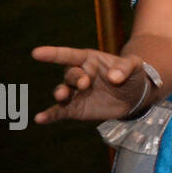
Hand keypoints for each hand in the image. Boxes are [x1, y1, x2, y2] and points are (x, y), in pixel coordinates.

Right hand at [31, 46, 151, 123]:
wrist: (135, 96)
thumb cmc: (132, 74)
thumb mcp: (135, 65)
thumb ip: (125, 68)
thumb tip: (113, 78)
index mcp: (89, 59)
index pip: (69, 55)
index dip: (53, 54)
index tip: (37, 53)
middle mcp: (79, 75)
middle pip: (70, 74)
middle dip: (75, 78)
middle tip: (84, 83)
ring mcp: (75, 92)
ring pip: (62, 91)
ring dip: (60, 93)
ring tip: (62, 96)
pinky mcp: (75, 109)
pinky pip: (59, 112)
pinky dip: (49, 115)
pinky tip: (40, 119)